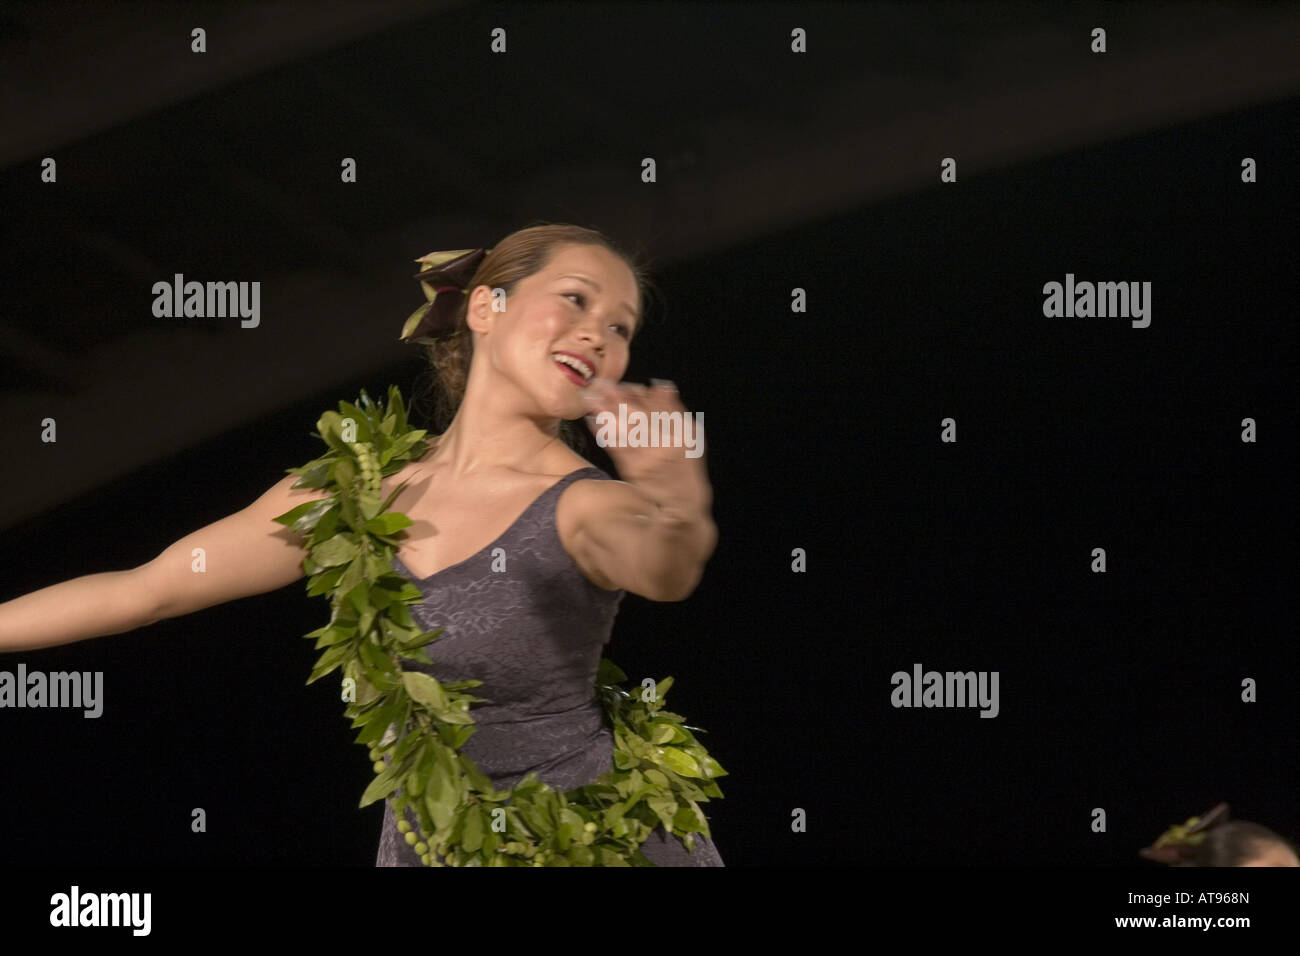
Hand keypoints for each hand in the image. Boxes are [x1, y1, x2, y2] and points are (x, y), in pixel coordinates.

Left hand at [580, 377, 708, 492]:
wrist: (682, 501)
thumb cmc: (685, 466)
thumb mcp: (690, 435)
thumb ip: (674, 410)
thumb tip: (659, 385)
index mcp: (682, 430)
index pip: (656, 403)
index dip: (636, 391)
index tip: (621, 383)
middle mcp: (666, 442)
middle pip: (638, 413)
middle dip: (616, 396)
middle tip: (599, 383)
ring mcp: (649, 456)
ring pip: (624, 427)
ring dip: (605, 411)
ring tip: (590, 397)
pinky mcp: (634, 469)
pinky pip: (616, 447)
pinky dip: (604, 433)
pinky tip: (592, 421)